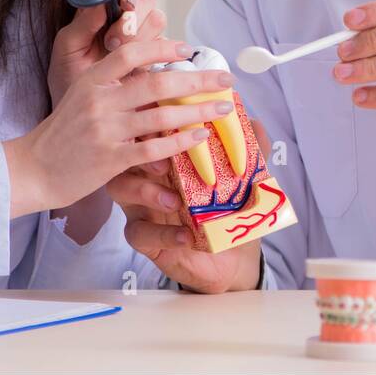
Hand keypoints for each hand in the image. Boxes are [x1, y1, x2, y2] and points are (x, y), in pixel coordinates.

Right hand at [4, 37, 233, 217]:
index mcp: (92, 80)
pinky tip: (199, 137)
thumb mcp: (81, 95)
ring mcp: (105, 130)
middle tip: (225, 79)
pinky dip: (181, 141)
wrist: (33, 168)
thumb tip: (154, 69)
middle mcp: (99, 100)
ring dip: (198, 110)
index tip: (190, 49)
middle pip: (157, 82)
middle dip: (197, 79)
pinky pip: (154, 148)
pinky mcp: (111, 159)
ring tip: (222, 108)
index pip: (131, 53)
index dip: (163, 47)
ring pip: (161, 115)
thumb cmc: (63, 132)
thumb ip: (113, 82)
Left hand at [48, 0, 164, 108]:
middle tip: (113, 43)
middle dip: (132, 20)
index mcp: (103, 12)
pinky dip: (155, 54)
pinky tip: (137, 69)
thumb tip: (99, 2)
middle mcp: (126, 21)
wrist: (81, 116)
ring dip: (140, 38)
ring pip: (158, 20)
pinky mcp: (157, 58)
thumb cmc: (69, 79)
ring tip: (119, 57)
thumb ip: (82, 23)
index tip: (118, 14)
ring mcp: (143, 39)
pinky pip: (168, 46)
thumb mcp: (67, 50)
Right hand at [105, 118, 271, 293]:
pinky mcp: (145, 237)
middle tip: (165, 161)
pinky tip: (185, 236)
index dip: (152, 120)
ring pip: (120, 188)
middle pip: (127, 151)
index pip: (153, 129)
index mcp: (171, 155)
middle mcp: (151, 174)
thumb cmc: (231, 211)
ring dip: (144, 190)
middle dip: (141, 150)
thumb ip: (250, 153)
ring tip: (175, 201)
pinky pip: (139, 233)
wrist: (234, 258)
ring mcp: (143, 206)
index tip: (170, 117)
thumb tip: (256, 123)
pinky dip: (162, 233)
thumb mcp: (245, 180)